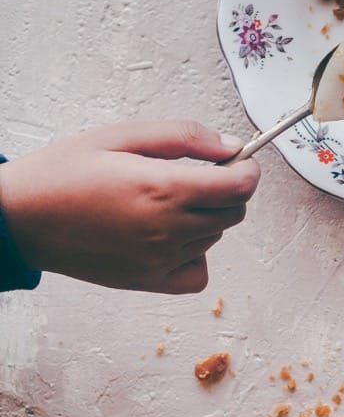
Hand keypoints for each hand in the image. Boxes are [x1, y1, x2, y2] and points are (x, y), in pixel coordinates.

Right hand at [0, 121, 259, 293]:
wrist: (22, 218)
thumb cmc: (63, 172)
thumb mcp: (120, 136)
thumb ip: (182, 138)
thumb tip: (230, 147)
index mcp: (164, 188)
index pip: (239, 186)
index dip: (247, 170)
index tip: (240, 162)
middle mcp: (168, 229)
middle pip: (232, 213)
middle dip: (226, 190)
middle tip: (195, 175)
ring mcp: (161, 260)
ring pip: (214, 237)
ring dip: (205, 218)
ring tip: (163, 201)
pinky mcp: (150, 281)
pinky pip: (199, 273)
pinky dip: (196, 255)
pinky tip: (171, 236)